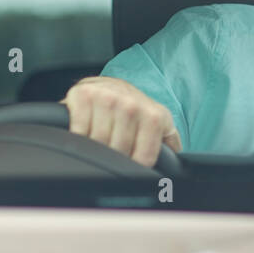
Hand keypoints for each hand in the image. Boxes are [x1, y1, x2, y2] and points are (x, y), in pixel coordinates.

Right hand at [61, 76, 181, 166]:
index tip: (130, 164)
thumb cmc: (134, 111)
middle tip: (111, 151)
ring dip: (94, 148)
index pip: (144, 158)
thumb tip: (176, 167)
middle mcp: (132, 106)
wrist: (109, 85)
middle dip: (113, 157)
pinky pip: (78, 130)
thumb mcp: (159, 124)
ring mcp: (107, 99)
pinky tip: (83, 132)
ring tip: (98, 142)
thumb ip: (169, 144)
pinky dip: (78, 137)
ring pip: (97, 143)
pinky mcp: (84, 96)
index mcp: (154, 117)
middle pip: (118, 151)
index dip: (134, 166)